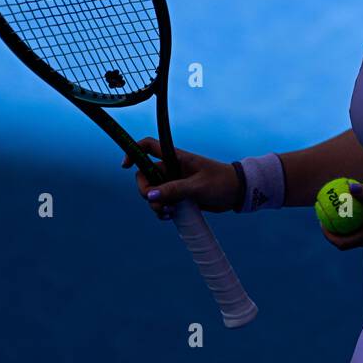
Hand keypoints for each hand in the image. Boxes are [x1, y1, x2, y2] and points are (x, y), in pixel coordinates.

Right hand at [125, 137, 241, 218]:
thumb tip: (150, 196)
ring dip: (155, 205)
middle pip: (145, 176)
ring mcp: (175, 182)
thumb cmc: (221, 182)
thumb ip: (174, 190)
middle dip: (147, 192)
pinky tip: (170, 215)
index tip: (125, 165)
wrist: (237, 192)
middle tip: (158, 204)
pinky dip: (162, 210)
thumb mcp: (197, 187)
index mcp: (176, 158)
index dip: (133, 151)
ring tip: (168, 212)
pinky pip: (162, 202)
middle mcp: (172, 169)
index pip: (149, 147)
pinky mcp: (179, 196)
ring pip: (153, 193)